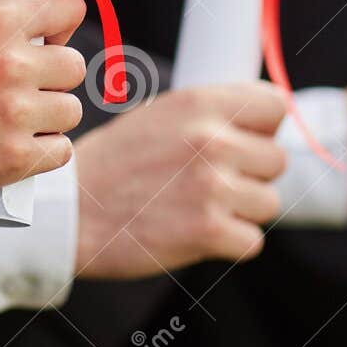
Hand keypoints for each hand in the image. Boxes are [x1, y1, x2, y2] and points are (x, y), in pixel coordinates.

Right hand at [0, 0, 86, 197]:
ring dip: (47, 117)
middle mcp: (11, 66)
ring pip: (69, 111)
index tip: (49, 37)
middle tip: (18, 87)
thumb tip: (51, 33)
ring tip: (8, 119)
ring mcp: (16, 114)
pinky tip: (11, 145)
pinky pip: (61, 150)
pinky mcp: (17, 158)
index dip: (62, 23)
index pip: (68, 6)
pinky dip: (41, 152)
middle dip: (50, 78)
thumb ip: (2, 30)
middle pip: (72, 67)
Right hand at [74, 83, 286, 278]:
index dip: (266, 127)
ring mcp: (212, 186)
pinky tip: (200, 233)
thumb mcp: (159, 115)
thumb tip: (260, 124)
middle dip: (252, 174)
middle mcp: (211, 140)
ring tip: (201, 207)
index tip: (249, 140)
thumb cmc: (113, 164)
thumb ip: (209, 116)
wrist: (70, 211)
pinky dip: (232, 243)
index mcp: (200, 103)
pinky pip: (253, 241)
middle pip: (277, 159)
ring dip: (242, 211)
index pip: (276, 105)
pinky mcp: (209, 231)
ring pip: (269, 202)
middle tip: (214, 182)